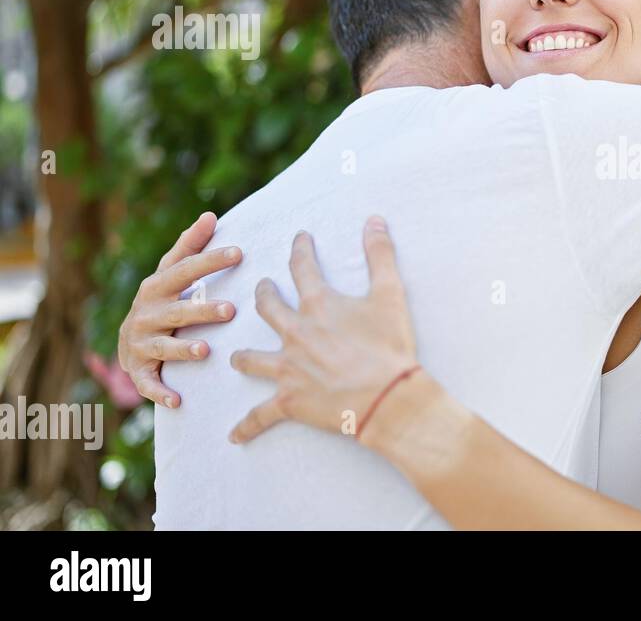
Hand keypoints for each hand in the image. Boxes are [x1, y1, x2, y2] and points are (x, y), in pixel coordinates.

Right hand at [116, 211, 240, 407]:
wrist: (128, 341)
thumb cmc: (161, 300)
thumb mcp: (171, 273)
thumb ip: (190, 246)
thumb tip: (211, 214)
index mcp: (158, 286)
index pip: (186, 270)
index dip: (210, 261)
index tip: (239, 252)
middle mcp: (147, 313)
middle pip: (178, 310)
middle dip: (203, 310)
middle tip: (231, 310)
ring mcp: (141, 342)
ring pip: (165, 346)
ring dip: (183, 349)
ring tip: (206, 351)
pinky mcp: (138, 370)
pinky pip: (148, 383)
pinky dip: (160, 392)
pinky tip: (178, 400)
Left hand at [228, 216, 420, 443]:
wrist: (387, 397)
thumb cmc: (390, 346)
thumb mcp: (391, 295)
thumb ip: (380, 254)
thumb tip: (374, 219)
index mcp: (319, 306)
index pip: (303, 268)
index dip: (300, 249)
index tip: (299, 238)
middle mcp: (295, 333)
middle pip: (267, 308)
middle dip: (263, 295)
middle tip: (262, 288)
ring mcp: (287, 368)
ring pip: (251, 359)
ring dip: (243, 356)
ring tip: (237, 356)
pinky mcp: (288, 401)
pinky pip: (259, 416)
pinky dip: (247, 427)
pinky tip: (233, 436)